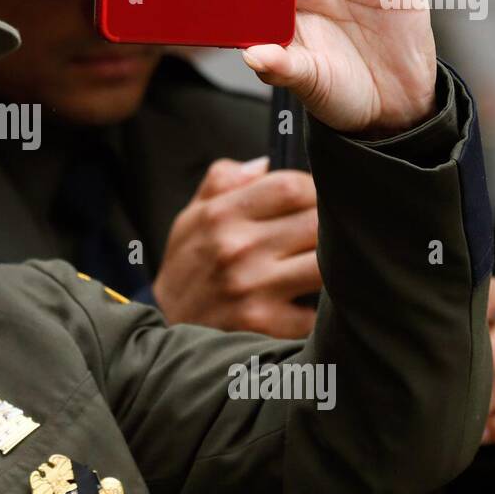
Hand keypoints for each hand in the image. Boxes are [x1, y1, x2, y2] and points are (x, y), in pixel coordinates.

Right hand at [153, 156, 321, 337]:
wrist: (162, 330)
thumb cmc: (186, 269)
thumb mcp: (190, 218)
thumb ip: (223, 181)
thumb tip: (264, 163)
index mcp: (220, 215)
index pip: (289, 186)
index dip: (313, 190)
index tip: (313, 202)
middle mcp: (237, 248)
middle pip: (316, 222)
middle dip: (329, 226)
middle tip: (325, 236)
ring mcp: (252, 287)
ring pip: (326, 264)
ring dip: (332, 265)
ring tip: (321, 266)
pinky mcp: (264, 324)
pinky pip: (315, 311)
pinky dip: (317, 311)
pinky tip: (304, 306)